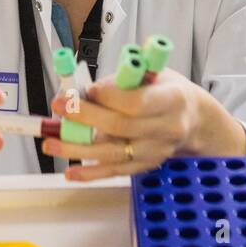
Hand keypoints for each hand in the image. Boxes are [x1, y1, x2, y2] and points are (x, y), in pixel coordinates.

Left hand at [42, 66, 245, 181]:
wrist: (195, 121)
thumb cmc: (169, 92)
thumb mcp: (156, 73)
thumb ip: (126, 78)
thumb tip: (89, 89)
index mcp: (172, 99)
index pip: (138, 102)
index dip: (110, 96)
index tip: (88, 89)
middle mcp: (166, 129)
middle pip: (121, 127)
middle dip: (85, 117)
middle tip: (60, 106)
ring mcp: (155, 152)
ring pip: (113, 154)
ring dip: (78, 149)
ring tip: (51, 143)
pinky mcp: (145, 167)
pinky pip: (115, 172)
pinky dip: (90, 173)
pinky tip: (70, 172)